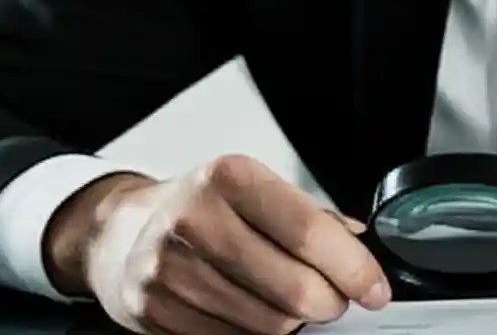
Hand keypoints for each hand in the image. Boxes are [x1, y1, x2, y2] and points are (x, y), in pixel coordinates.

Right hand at [44, 154, 390, 333]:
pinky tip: (259, 313)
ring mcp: (169, 269)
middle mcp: (195, 218)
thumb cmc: (201, 206)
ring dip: (296, 322)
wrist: (120, 231)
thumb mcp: (254, 190)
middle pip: (292, 287)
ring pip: (266, 323)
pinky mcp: (154, 310)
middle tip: (338, 300)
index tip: (375, 289)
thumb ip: (311, 215)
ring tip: (298, 304)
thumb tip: (362, 245)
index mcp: (230, 177)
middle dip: (330, 302)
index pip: (310, 231)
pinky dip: (258, 333)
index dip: (354, 268)